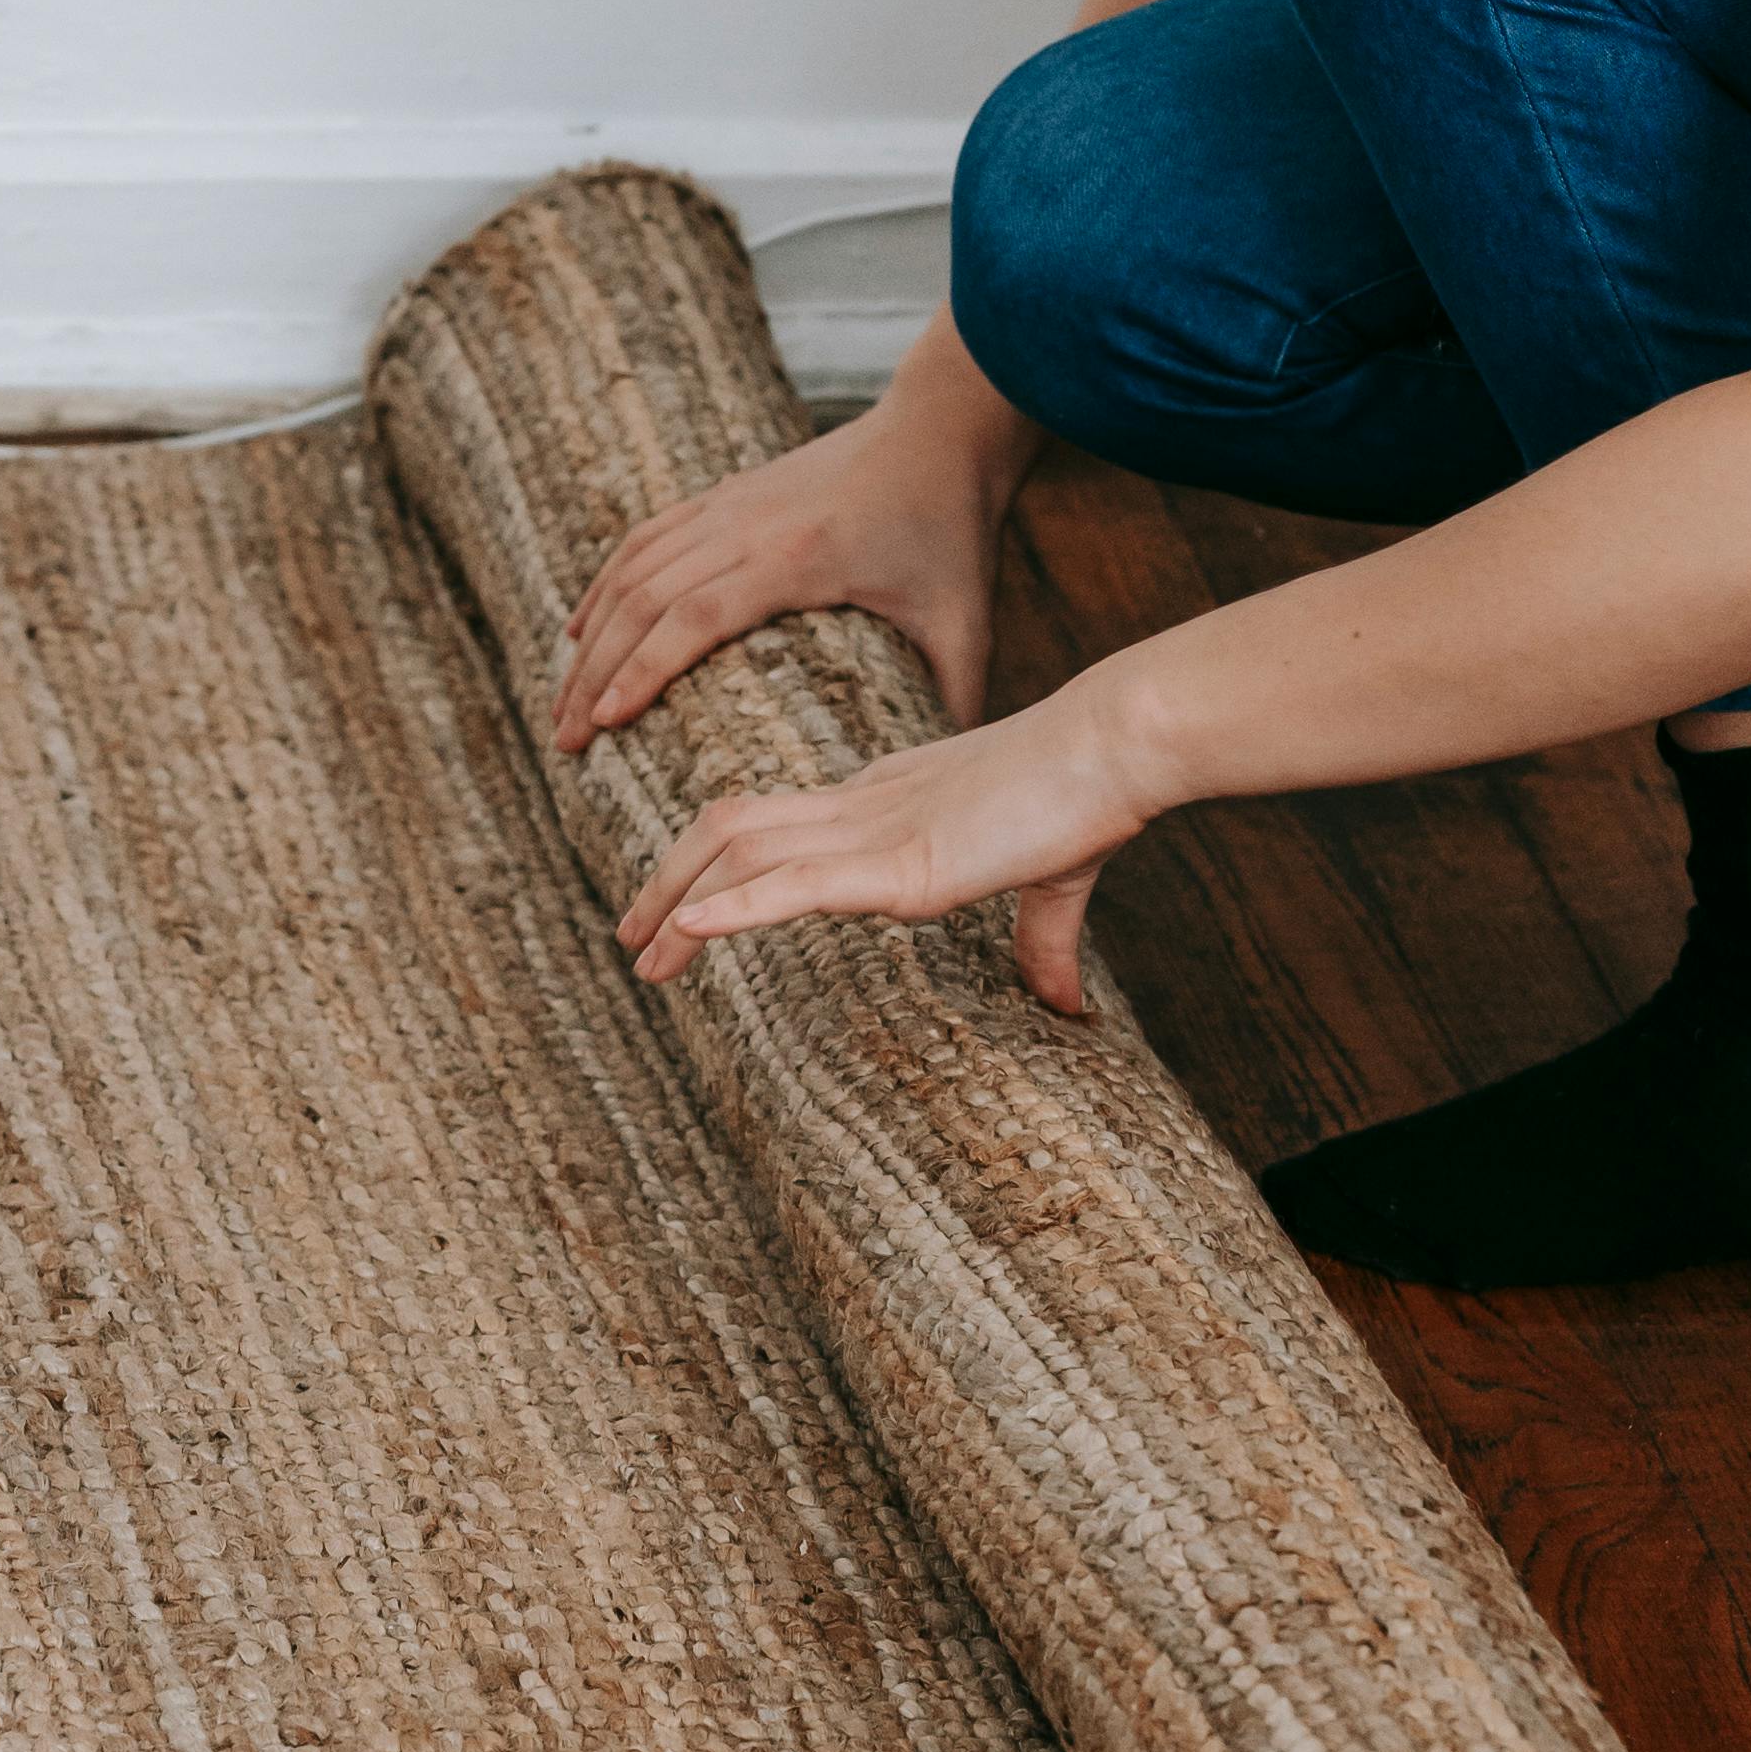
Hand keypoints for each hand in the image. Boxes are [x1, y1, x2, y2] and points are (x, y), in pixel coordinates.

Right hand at [552, 375, 1023, 756]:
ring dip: (589, 636)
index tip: (603, 723)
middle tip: (566, 740)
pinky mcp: (726, 493)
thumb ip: (956, 698)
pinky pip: (646, 540)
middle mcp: (747, 524)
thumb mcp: (966, 621)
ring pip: (632, 568)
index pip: (694, 616)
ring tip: (563, 703)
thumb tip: (944, 784)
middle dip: (594, 673)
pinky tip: (581, 629)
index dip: (641, 670)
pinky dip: (604, 585)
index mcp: (798, 556)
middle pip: (643, 599)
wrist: (940, 427)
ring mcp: (730, 502)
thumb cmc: (953, 528)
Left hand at [613, 683, 1152, 1013]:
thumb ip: (1044, 940)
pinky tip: (688, 933)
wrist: (1119, 746)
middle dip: (671, 885)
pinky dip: (735, 908)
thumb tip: (1065, 1005)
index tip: (681, 915)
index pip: (776, 824)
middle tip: (631, 943)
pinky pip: (795, 884)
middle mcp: (864, 808)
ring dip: (681, 905)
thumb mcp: (1055, 881)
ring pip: (742, 852)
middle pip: (732, 830)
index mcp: (888, 801)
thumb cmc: (1093, 797)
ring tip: (641, 958)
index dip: (716, 865)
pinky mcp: (901, 865)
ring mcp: (875, 832)